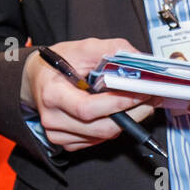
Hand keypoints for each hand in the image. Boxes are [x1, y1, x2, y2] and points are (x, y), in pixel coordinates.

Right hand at [20, 37, 159, 150]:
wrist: (37, 79)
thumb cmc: (59, 63)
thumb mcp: (82, 48)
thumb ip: (111, 50)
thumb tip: (138, 59)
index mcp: (53, 95)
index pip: (88, 109)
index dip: (118, 104)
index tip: (141, 93)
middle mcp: (53, 118)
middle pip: (101, 128)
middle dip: (133, 114)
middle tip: (152, 98)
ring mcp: (58, 133)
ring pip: (104, 136)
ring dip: (130, 121)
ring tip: (144, 102)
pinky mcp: (67, 142)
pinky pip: (99, 140)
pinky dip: (116, 127)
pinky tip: (123, 112)